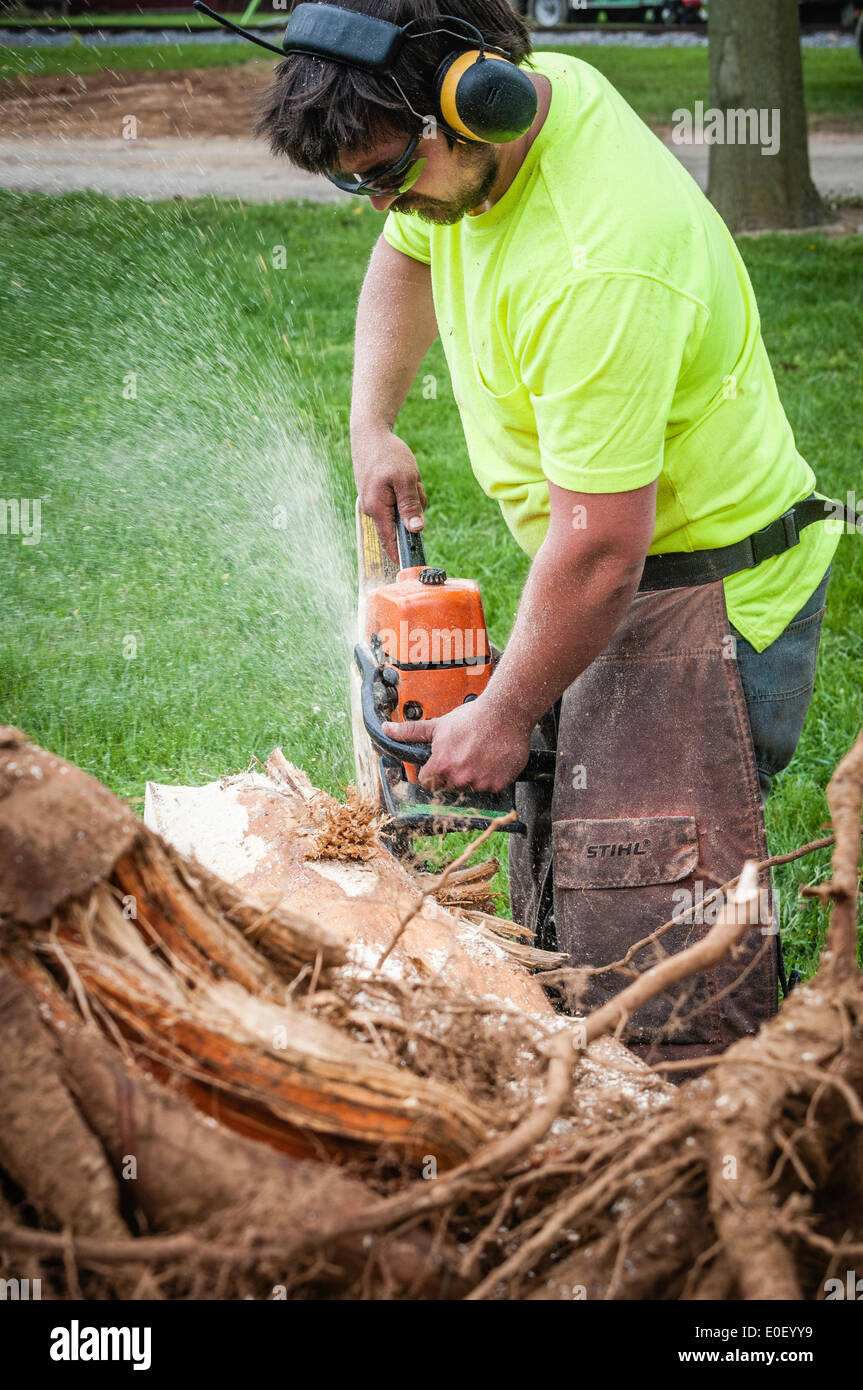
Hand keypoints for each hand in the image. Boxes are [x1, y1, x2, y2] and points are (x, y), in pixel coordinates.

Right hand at [351, 425, 427, 563]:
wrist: (370, 433)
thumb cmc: (387, 454)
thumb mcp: (406, 479)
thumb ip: (411, 506)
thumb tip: (416, 531)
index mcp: (378, 509)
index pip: (390, 542)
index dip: (401, 555)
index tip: (411, 569)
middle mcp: (373, 509)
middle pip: (402, 523)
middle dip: (414, 508)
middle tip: (414, 485)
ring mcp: (375, 500)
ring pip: (402, 509)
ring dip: (411, 495)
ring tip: (407, 475)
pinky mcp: (378, 493)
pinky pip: (398, 498)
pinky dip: (405, 488)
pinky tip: (401, 473)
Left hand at [382, 700, 530, 794]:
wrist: (505, 713)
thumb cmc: (472, 717)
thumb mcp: (438, 724)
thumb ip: (411, 732)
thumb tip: (386, 729)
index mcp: (441, 765)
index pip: (427, 782)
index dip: (432, 772)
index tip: (440, 763)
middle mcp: (460, 778)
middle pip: (449, 786)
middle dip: (453, 774)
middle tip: (463, 754)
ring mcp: (480, 783)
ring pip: (470, 787)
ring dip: (473, 776)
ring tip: (479, 755)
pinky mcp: (498, 784)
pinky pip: (490, 787)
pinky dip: (492, 777)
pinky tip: (492, 760)